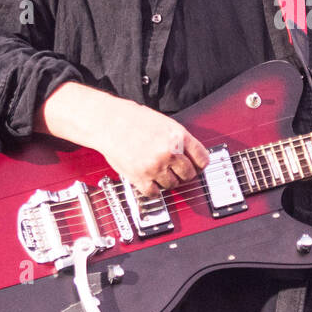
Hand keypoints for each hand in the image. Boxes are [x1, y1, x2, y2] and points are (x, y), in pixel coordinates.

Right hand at [95, 100, 210, 197]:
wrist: (109, 122)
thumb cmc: (133, 119)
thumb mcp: (165, 124)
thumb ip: (179, 140)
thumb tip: (191, 155)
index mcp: (178, 137)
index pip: (202, 158)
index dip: (200, 164)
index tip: (197, 167)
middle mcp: (170, 152)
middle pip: (189, 174)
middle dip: (185, 174)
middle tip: (178, 171)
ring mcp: (155, 166)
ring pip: (173, 185)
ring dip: (168, 181)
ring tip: (160, 173)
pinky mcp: (140, 177)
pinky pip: (154, 193)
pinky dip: (153, 190)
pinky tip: (151, 181)